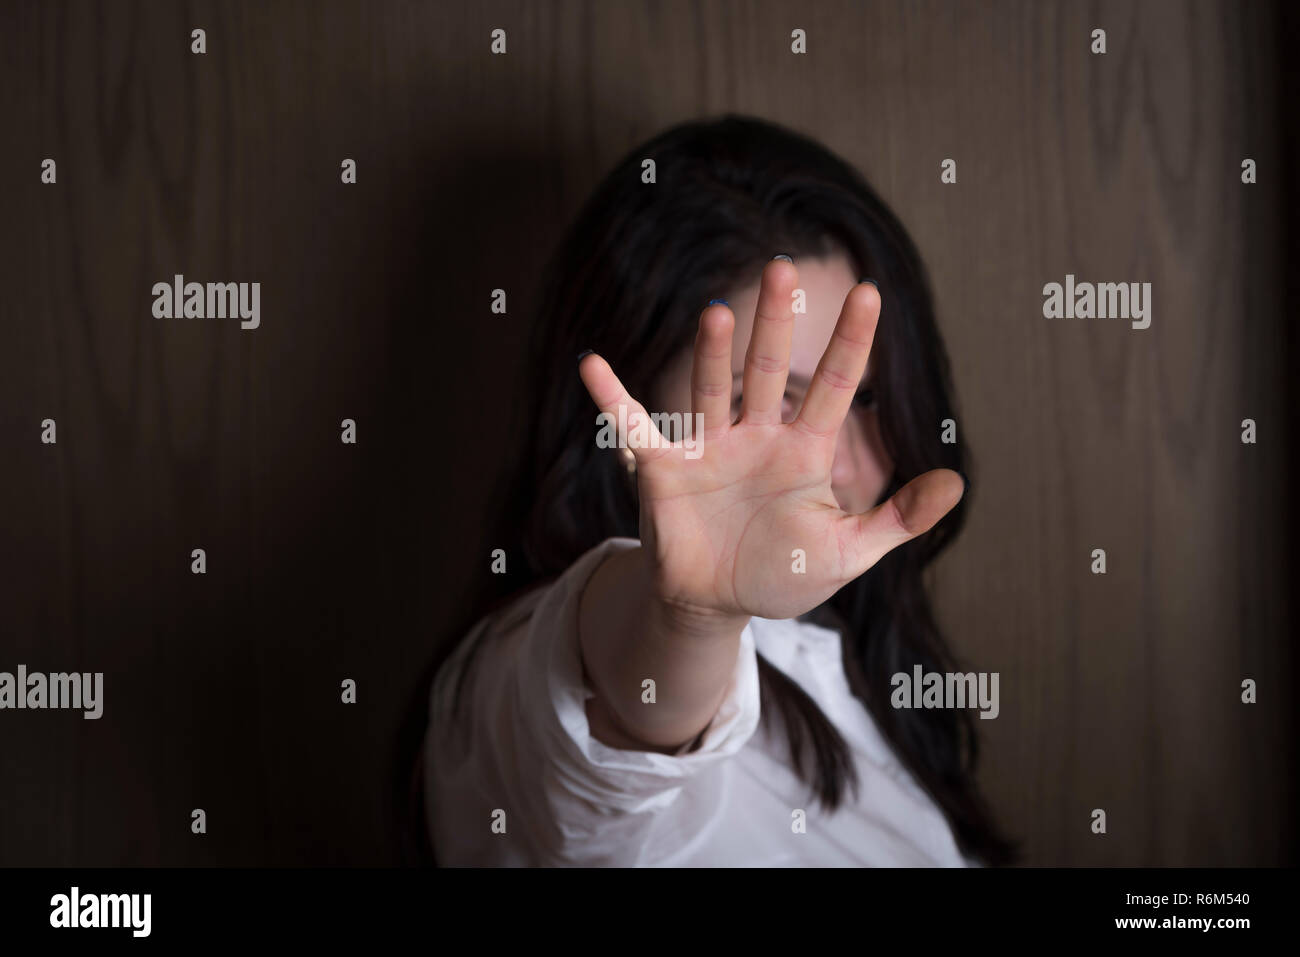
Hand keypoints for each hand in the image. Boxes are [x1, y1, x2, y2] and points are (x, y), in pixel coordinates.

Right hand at [578, 258, 963, 624]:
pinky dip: (612, 399)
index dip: (851, 343)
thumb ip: (898, 518)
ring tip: (718, 313)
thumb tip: (956, 482)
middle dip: (775, 323)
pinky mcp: (664, 469)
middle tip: (783, 266)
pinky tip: (593, 365)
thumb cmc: (782, 570)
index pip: (832, 387)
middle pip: (766, 370)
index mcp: (804, 451)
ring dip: (711, 353)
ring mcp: (708, 448)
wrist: (718, 602)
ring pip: (710, 389)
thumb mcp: (848, 551)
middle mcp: (755, 437)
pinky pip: (635, 429)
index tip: (871, 294)